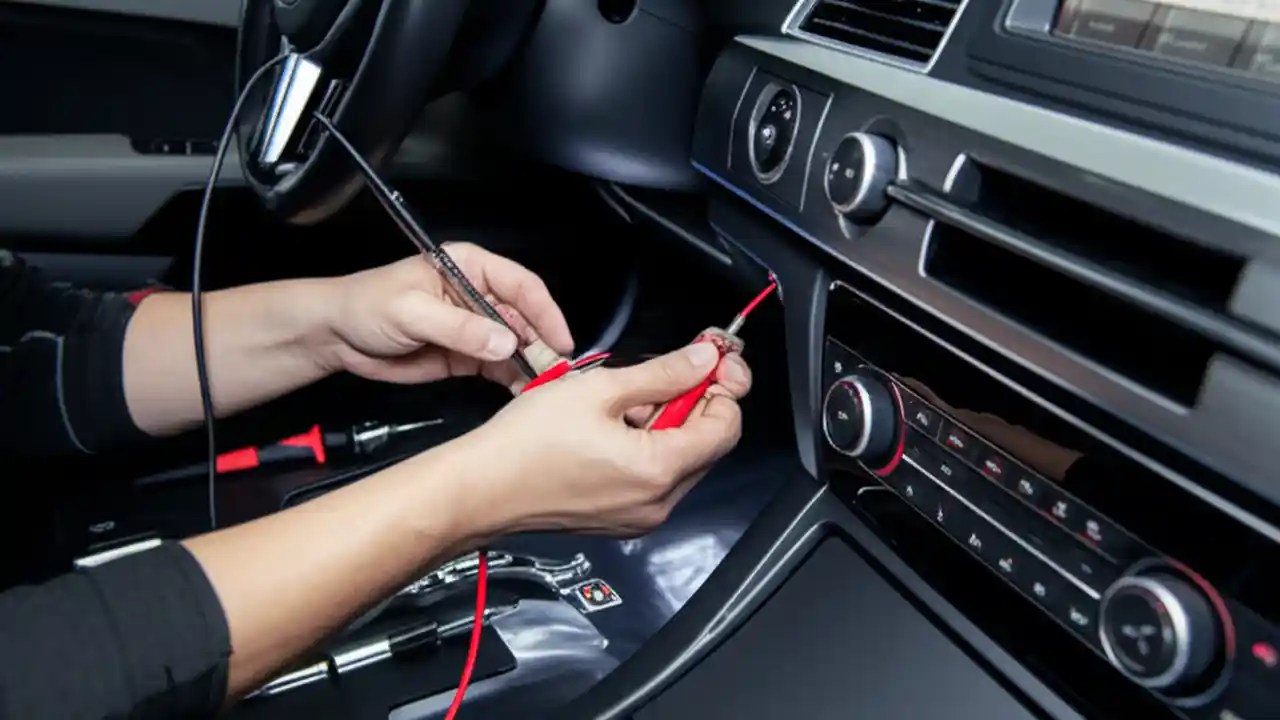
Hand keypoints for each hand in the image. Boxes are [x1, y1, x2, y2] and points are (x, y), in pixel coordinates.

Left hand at [324, 243, 573, 385]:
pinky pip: (500, 368)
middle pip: (525, 319)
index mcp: (471, 268)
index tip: (560, 340)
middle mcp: (481, 295)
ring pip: (517, 346)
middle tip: (556, 373)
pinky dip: (514, 380)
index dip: (544, 312)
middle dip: (542, 344)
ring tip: (544, 388)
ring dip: (532, 366)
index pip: (521, 286)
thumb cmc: (368, 307)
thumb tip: (507, 342)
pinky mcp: (468, 357)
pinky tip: (525, 393)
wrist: (336, 336)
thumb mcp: (412, 312)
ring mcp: (476, 328)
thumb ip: (459, 327)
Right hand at [453, 343, 753, 537]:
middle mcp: (657, 502)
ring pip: (679, 459)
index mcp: (659, 470)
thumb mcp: (600, 390)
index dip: (723, 386)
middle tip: (669, 369)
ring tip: (621, 401)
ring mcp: (639, 515)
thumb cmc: (525, 444)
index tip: (709, 361)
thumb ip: (664, 373)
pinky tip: (610, 427)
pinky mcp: (619, 518)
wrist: (480, 489)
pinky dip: (645, 446)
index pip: (726, 425)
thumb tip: (705, 359)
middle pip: (707, 444)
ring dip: (666, 423)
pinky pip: (652, 477)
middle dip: (694, 401)